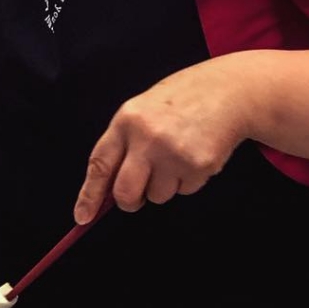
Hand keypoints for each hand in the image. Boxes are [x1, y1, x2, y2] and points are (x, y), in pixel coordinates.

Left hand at [73, 58, 251, 223]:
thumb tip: (107, 188)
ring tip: (174, 157)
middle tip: (138, 194)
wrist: (226, 91)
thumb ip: (123, 145)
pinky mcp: (199, 165)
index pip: (100, 165)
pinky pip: (184, 192)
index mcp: (127, 120)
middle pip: (126, 193)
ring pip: (157, 197)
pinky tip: (192, 156)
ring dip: (163, 186)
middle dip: (130, 201)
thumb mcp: (141, 112)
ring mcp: (174, 152)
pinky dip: (187, 181)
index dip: (89, 195)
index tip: (82, 217)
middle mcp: (147, 137)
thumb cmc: (179, 101)